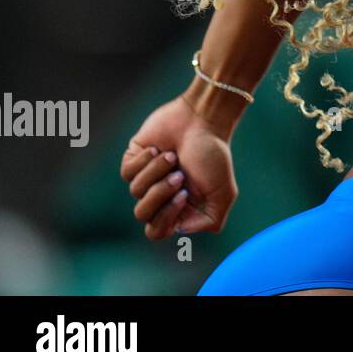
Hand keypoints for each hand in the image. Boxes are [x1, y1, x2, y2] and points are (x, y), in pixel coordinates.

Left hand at [120, 96, 238, 239]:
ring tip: (173, 156)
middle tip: (180, 176)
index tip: (183, 196)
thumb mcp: (224, 192)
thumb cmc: (213, 155)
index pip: (157, 231)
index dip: (166, 218)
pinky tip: (159, 148)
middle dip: (161, 194)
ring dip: (158, 171)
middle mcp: (160, 195)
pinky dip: (146, 160)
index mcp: (178, 207)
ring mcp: (145, 178)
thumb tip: (180, 229)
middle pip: (143, 215)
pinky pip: (127, 172)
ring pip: (135, 191)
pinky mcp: (133, 160)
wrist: (203, 120)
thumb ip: (211, 221)